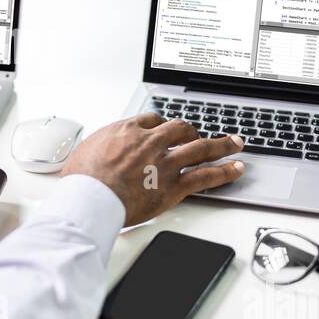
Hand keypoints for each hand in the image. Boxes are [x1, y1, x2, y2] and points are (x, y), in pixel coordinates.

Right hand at [61, 113, 244, 225]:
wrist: (91, 197)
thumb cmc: (82, 179)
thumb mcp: (83, 153)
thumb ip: (95, 150)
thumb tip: (91, 155)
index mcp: (128, 131)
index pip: (152, 121)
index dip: (161, 126)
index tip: (165, 129)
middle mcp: (151, 142)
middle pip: (180, 129)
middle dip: (194, 131)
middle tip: (201, 134)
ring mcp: (166, 163)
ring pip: (201, 148)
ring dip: (221, 145)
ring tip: (235, 143)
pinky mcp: (174, 186)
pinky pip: (205, 176)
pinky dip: (224, 172)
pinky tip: (236, 169)